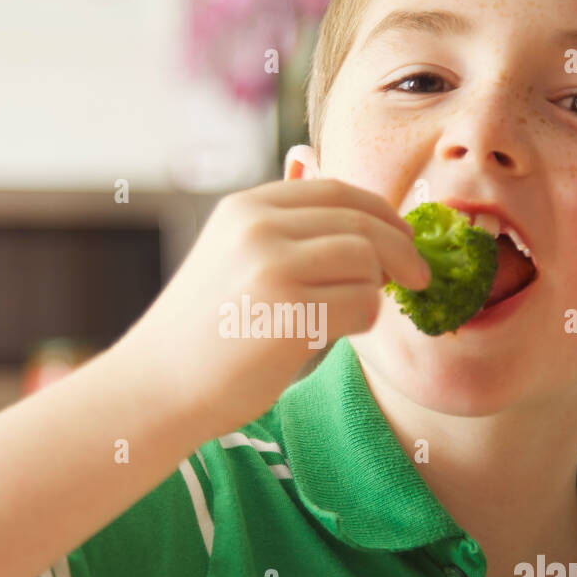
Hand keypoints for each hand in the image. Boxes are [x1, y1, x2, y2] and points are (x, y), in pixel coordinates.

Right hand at [112, 178, 430, 438]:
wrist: (158, 387)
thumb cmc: (203, 334)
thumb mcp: (233, 258)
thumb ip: (283, 230)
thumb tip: (346, 203)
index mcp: (246, 207)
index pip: (337, 190)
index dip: (382, 213)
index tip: (403, 238)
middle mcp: (258, 226)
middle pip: (361, 222)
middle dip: (401, 249)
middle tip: (419, 276)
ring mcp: (272, 265)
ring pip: (368, 261)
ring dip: (378, 289)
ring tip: (358, 310)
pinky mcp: (289, 311)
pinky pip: (363, 304)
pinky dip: (365, 320)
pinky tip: (339, 333)